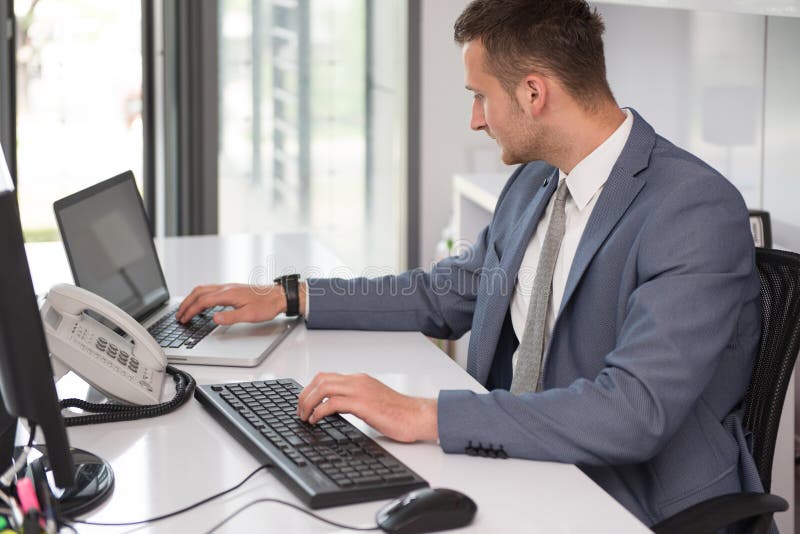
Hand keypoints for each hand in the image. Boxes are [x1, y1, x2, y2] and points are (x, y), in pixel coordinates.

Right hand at [176, 282, 305, 324]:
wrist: (278, 296)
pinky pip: (210, 290)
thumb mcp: (249, 315)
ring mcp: (229, 287)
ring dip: (192, 298)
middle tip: (179, 314)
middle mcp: (226, 288)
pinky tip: (202, 303)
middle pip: (199, 292)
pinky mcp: (232, 289)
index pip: (203, 301)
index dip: (190, 310)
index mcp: (228, 294)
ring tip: (186, 309)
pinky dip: (200, 296)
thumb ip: (230, 317)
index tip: (183, 319)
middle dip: (186, 303)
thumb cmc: (267, 305)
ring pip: (204, 289)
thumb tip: (214, 319)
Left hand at [296, 372, 437, 442]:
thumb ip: (355, 401)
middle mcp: (358, 381)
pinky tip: (316, 420)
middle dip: (304, 395)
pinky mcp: (362, 404)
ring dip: (308, 403)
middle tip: (300, 411)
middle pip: (320, 379)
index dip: (310, 389)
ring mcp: (360, 391)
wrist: (416, 416)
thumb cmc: (399, 413)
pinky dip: (318, 411)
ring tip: (305, 417)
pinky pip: (331, 403)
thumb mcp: (372, 402)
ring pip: (323, 388)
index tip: (304, 403)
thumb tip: (336, 409)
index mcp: (359, 380)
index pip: (327, 376)